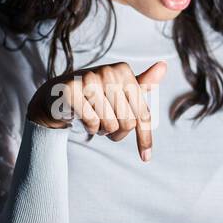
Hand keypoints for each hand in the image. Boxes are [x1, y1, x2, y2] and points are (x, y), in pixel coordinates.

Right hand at [27, 59, 167, 161]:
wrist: (58, 95)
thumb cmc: (95, 95)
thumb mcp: (119, 91)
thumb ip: (142, 84)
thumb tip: (164, 65)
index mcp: (123, 71)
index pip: (142, 113)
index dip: (144, 138)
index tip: (146, 157)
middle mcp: (107, 72)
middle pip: (128, 122)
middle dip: (118, 133)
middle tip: (107, 127)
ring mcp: (88, 80)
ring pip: (111, 125)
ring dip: (103, 130)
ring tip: (95, 119)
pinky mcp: (71, 91)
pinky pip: (93, 123)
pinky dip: (90, 128)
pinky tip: (83, 118)